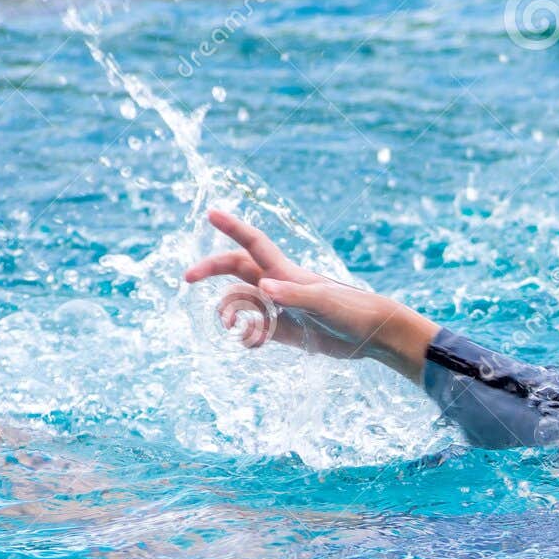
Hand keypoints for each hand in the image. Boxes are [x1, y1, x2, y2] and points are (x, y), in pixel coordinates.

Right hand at [183, 210, 434, 375]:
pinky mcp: (284, 329)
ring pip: (241, 303)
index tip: (210, 213)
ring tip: (234, 330)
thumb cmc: (352, 311)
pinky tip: (252, 345)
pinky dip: (247, 336)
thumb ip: (294, 295)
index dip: (232, 227)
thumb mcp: (323, 303)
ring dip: (230, 314)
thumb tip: (263, 288)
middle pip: (235, 270)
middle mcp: (278, 285)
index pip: (253, 243)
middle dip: (210, 270)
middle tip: (186, 279)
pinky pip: (254, 328)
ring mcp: (279, 307)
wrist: (372, 335)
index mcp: (286, 271)